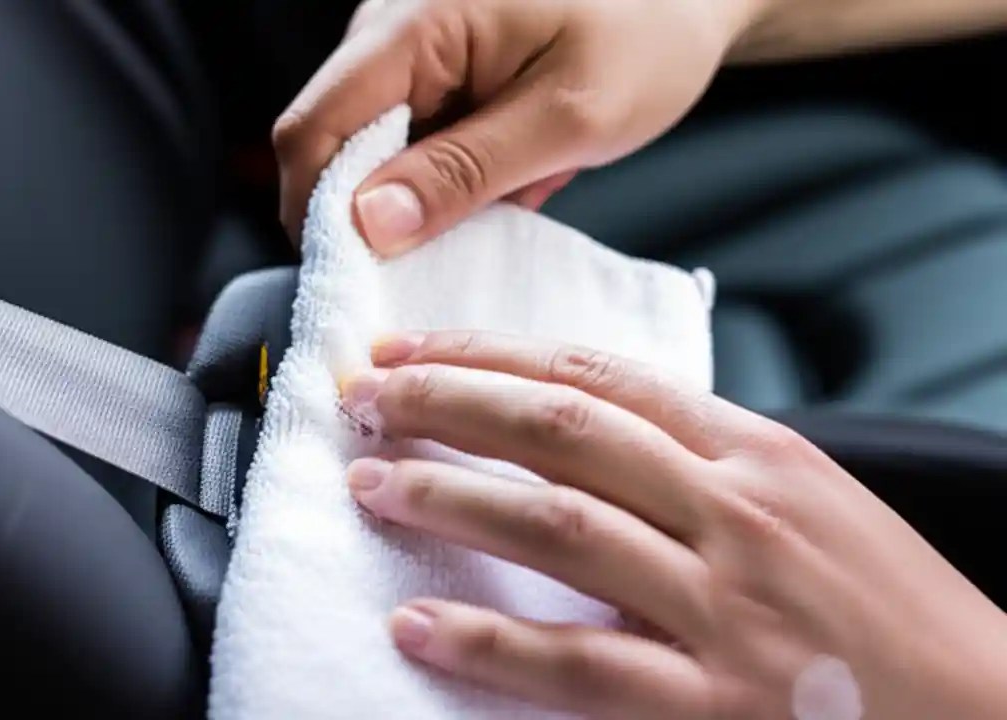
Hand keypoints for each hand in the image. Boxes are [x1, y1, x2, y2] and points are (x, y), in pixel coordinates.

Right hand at [273, 0, 762, 255]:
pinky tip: (507, 180)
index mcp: (413, 25)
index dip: (319, 212)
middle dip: (370, 214)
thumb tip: (370, 226)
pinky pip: (407, 144)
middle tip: (439, 259)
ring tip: (500, 201)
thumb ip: (464, 172)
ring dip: (417, 199)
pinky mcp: (433, 74)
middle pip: (330, 144)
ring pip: (368, 152)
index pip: (314, 128)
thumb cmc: (648, 34)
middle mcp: (391, 30)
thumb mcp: (566, 117)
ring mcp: (409, 51)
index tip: (362, 281)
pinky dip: (444, 180)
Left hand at [339, 331, 1006, 717]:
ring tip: (370, 483)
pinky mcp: (710, 704)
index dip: (488, 357)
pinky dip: (488, 642)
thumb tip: (580, 419)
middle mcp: (735, 513)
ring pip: (556, 526)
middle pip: (559, 432)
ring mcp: (722, 608)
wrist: (987, 713)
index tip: (412, 348)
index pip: (595, 378)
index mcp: (755, 453)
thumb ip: (703, 455)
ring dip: (446, 497)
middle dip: (448, 404)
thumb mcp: (809, 495)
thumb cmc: (890, 608)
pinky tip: (419, 625)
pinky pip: (576, 664)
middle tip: (368, 397)